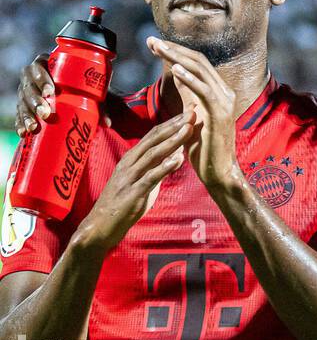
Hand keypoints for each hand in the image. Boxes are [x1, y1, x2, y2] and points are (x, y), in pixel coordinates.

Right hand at [13, 54, 112, 134]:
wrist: (74, 94)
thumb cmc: (83, 88)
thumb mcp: (92, 92)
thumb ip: (101, 105)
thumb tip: (107, 123)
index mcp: (47, 65)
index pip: (40, 67)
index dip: (42, 78)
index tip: (51, 91)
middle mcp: (32, 77)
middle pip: (29, 86)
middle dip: (35, 100)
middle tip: (45, 112)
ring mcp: (26, 91)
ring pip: (22, 101)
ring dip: (27, 114)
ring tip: (34, 126)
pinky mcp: (23, 104)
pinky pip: (19, 113)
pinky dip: (21, 123)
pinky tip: (23, 132)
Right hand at [73, 110, 196, 252]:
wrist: (101, 226)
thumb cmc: (124, 203)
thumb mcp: (144, 180)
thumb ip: (158, 166)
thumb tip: (176, 151)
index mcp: (131, 159)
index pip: (153, 135)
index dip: (171, 123)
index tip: (188, 113)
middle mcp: (129, 164)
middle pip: (153, 140)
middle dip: (174, 126)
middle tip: (192, 113)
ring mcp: (129, 177)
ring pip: (152, 155)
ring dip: (172, 141)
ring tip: (188, 130)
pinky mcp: (132, 193)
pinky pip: (149, 178)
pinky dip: (164, 167)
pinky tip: (178, 160)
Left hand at [146, 38, 240, 196]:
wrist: (217, 170)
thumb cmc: (204, 146)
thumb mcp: (192, 113)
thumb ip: (188, 94)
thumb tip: (177, 74)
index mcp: (217, 91)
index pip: (196, 63)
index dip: (175, 51)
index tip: (154, 44)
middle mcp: (224, 92)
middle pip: (198, 61)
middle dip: (173, 49)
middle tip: (151, 40)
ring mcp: (224, 101)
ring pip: (200, 70)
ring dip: (178, 57)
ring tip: (159, 48)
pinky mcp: (220, 113)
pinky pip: (204, 90)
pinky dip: (190, 78)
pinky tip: (175, 69)